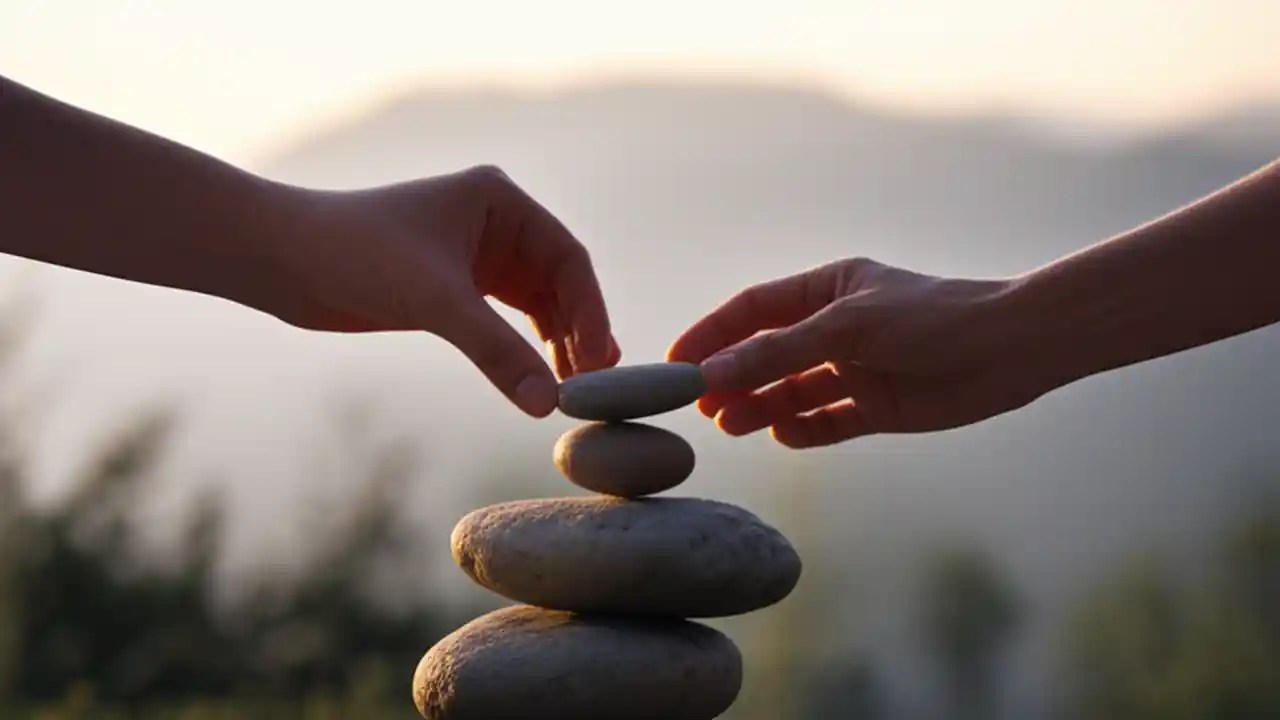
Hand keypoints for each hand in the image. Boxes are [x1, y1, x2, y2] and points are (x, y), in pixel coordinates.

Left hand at [266, 165, 618, 416]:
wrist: (282, 259)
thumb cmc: (356, 254)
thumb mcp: (435, 302)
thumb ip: (497, 351)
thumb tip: (548, 405)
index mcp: (500, 200)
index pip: (568, 259)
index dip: (590, 312)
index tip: (601, 361)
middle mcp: (495, 223)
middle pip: (559, 284)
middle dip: (578, 332)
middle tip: (599, 382)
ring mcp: (475, 256)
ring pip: (536, 306)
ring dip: (556, 345)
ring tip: (578, 389)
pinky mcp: (452, 287)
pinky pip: (505, 322)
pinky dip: (523, 351)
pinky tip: (538, 381)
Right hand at [668, 258, 1043, 447]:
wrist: (1009, 350)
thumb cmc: (930, 318)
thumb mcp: (845, 327)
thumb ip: (777, 353)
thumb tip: (712, 375)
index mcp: (826, 290)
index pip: (752, 311)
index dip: (712, 334)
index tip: (674, 361)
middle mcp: (836, 329)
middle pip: (766, 354)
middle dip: (732, 377)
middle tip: (699, 403)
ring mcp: (854, 369)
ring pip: (790, 391)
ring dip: (759, 406)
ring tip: (729, 424)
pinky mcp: (876, 407)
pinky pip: (825, 421)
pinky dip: (802, 430)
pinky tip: (781, 435)